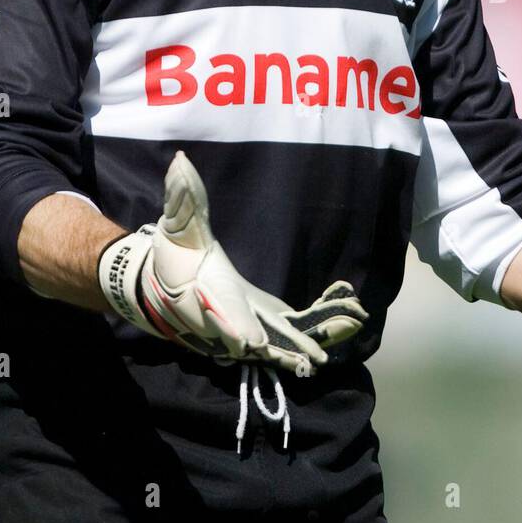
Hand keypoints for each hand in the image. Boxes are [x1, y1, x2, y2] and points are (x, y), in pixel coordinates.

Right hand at [98, 150, 368, 368]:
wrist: (169, 285)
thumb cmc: (174, 256)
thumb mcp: (178, 226)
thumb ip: (182, 199)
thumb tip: (181, 161)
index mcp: (210, 298)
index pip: (222, 316)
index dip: (236, 329)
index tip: (252, 342)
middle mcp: (232, 323)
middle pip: (262, 341)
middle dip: (288, 350)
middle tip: (314, 360)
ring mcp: (252, 328)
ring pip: (286, 341)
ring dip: (317, 340)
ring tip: (351, 328)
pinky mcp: (270, 326)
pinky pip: (299, 329)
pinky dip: (323, 324)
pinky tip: (352, 311)